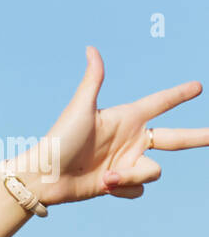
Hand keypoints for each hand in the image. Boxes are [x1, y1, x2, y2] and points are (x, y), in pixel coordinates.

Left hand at [17, 47, 208, 205]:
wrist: (43, 178)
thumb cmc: (58, 140)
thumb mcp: (79, 109)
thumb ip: (93, 80)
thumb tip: (91, 48)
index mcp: (125, 118)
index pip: (160, 103)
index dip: (179, 95)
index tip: (199, 87)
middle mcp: (131, 140)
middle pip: (176, 138)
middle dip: (199, 137)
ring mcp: (127, 162)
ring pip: (153, 170)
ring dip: (132, 174)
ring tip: (107, 176)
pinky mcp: (120, 183)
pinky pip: (139, 188)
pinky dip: (123, 188)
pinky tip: (104, 185)